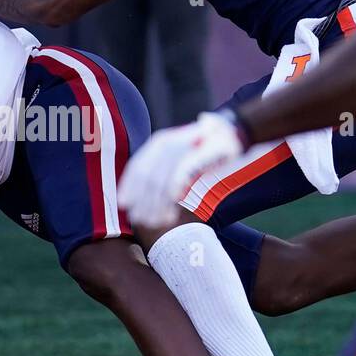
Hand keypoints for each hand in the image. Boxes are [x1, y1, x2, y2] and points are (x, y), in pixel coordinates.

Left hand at [118, 111, 245, 228]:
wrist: (230, 134)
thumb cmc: (204, 148)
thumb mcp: (180, 155)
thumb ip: (164, 168)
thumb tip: (145, 193)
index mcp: (158, 142)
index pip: (136, 166)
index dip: (128, 186)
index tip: (124, 205)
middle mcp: (164, 143)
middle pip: (145, 178)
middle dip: (141, 201)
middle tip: (140, 219)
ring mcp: (178, 149)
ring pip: (159, 183)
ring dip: (156, 206)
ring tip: (156, 222)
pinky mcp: (192, 157)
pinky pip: (176, 181)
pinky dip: (171, 199)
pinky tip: (170, 214)